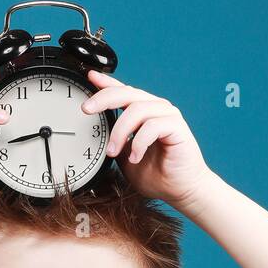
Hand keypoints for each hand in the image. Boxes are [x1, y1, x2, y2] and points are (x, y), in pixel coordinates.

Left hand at [81, 69, 213, 211]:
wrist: (180, 190)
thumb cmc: (156, 175)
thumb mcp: (125, 156)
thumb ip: (115, 141)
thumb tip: (96, 132)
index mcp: (143, 112)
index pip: (123, 91)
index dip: (106, 83)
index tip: (89, 77)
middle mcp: (156, 108)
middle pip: (127, 92)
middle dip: (104, 98)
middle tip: (86, 110)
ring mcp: (168, 115)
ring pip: (137, 109)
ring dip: (120, 131)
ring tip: (113, 152)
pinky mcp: (177, 127)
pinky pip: (152, 126)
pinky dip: (139, 142)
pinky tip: (136, 157)